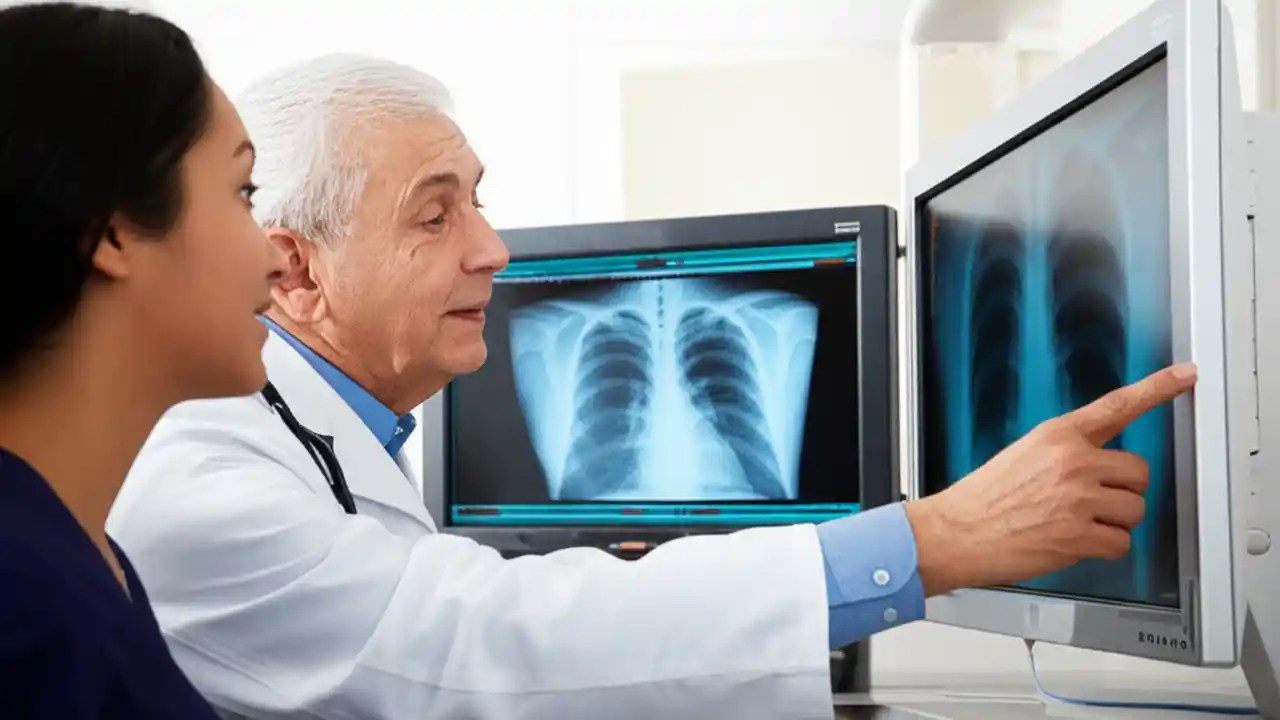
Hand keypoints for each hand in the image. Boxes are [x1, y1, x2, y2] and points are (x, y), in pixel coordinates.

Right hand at [905, 363, 1197, 595]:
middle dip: (1123, 491)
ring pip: (1134, 511)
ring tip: (1077, 523)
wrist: (957, 533)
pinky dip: (1103, 548)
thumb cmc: (984, 499)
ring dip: (1114, 522)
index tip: (1184, 375)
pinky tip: (1074, 542)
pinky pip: (1121, 543)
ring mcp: (1078, 498)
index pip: (1117, 405)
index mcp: (1057, 435)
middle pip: (1139, 473)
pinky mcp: (1080, 534)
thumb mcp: (1022, 455)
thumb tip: (1099, 466)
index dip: (1157, 388)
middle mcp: (1073, 461)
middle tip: (1093, 501)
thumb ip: (1064, 453)